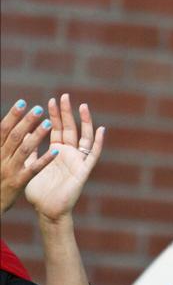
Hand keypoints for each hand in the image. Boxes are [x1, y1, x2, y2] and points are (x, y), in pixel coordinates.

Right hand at [1, 99, 57, 214]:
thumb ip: (6, 146)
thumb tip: (20, 129)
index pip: (3, 130)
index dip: (12, 116)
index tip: (23, 102)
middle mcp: (1, 158)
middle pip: (14, 137)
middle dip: (26, 121)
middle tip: (39, 109)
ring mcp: (9, 170)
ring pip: (24, 150)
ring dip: (37, 136)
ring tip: (49, 123)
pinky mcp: (18, 183)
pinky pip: (32, 169)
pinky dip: (44, 160)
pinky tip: (56, 152)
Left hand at [25, 94, 103, 223]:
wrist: (47, 210)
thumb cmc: (39, 192)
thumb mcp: (31, 165)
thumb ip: (31, 150)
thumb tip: (26, 131)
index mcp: (57, 151)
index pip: (56, 129)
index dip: (54, 115)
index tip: (50, 101)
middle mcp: (69, 153)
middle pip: (69, 128)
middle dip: (66, 113)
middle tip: (64, 96)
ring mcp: (78, 160)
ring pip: (83, 137)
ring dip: (84, 122)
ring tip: (82, 106)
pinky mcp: (84, 170)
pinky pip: (93, 154)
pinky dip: (99, 142)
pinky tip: (101, 130)